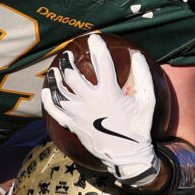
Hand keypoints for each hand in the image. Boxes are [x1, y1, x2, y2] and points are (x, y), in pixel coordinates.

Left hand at [42, 33, 158, 186]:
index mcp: (109, 94)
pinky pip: (54, 111)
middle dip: (68, 61)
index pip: (101, 63)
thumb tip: (137, 55)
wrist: (127, 156)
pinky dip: (48, 99)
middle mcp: (90, 102)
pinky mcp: (72, 125)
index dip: (97, 47)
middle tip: (68, 54)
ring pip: (59, 91)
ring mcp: (78, 114)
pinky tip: (47, 90)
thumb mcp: (148, 102)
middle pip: (72, 75)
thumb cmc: (138, 128)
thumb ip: (144, 76)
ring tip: (55, 69)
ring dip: (56, 77)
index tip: (94, 38)